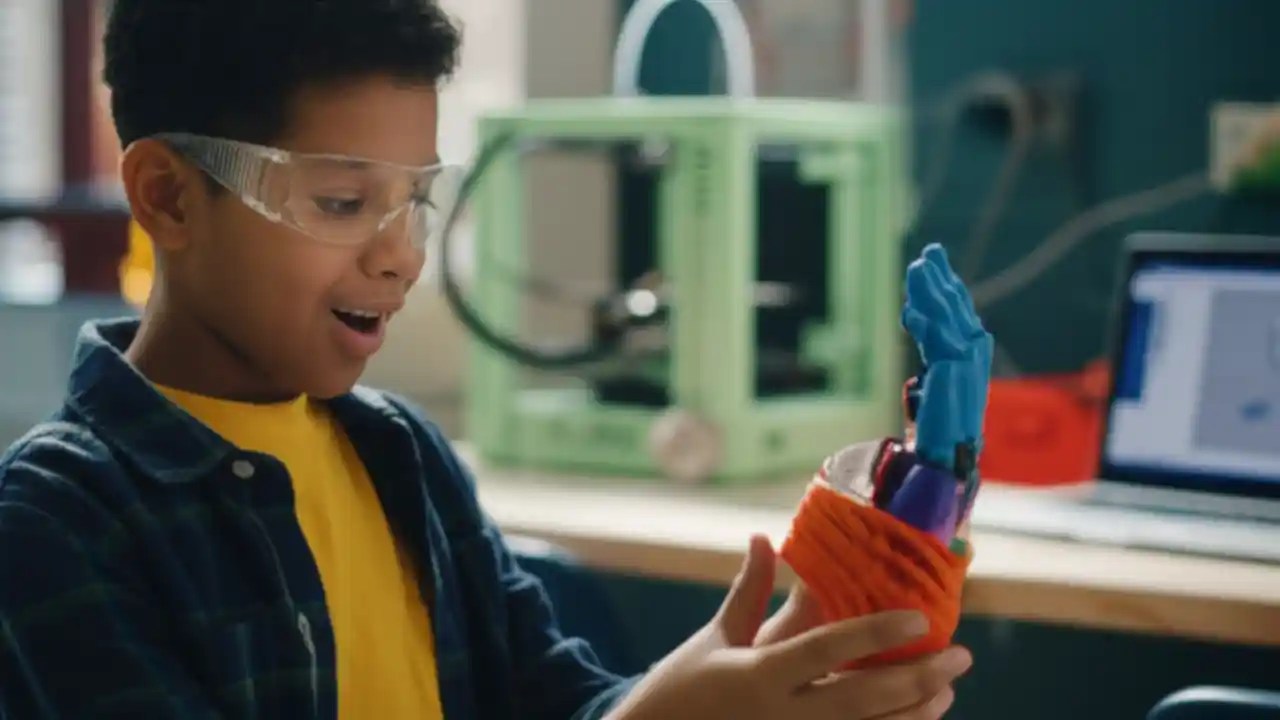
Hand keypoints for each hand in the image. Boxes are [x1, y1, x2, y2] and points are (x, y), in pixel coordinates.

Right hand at [607, 536, 971, 719]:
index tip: (919, 618)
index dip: (876, 633)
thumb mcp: (714, 641)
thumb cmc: (680, 693)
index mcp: (757, 676)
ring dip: (915, 717)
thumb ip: (748, 593)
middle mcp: (780, 718)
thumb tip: (764, 537)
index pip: (827, 650)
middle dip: (920, 680)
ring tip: (945, 692)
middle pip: (864, 701)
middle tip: (960, 658)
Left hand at [901, 243, 993, 470]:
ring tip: (918, 268)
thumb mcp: (936, 384)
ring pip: (947, 318)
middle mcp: (973, 355)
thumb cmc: (939, 426)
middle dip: (941, 280)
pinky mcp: (953, 374)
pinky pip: (938, 342)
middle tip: (929, 254)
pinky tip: (912, 310)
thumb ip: (933, 361)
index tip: (931, 266)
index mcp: (970, 355)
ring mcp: (966, 363)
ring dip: (931, 292)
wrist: (947, 456)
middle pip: (955, 308)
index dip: (944, 287)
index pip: (957, 313)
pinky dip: (926, 324)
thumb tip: (921, 345)